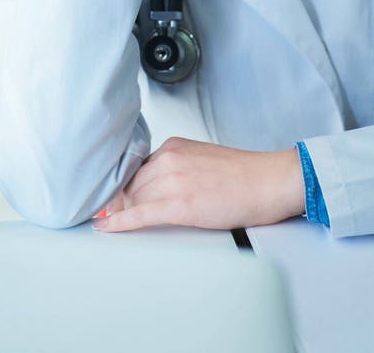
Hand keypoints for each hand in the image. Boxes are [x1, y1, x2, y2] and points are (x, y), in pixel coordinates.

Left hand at [93, 137, 304, 232]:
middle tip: (112, 214)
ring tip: (112, 222)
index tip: (114, 197)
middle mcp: (169, 159)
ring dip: (123, 212)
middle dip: (122, 202)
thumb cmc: (244, 175)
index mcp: (173, 146)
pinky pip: (139, 214)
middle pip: (132, 185)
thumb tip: (156, 186)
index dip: (125, 187)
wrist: (268, 181)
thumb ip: (177, 167)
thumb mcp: (202, 159)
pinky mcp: (179, 204)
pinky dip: (119, 221)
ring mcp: (173, 180)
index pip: (137, 169)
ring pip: (134, 200)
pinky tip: (105, 226)